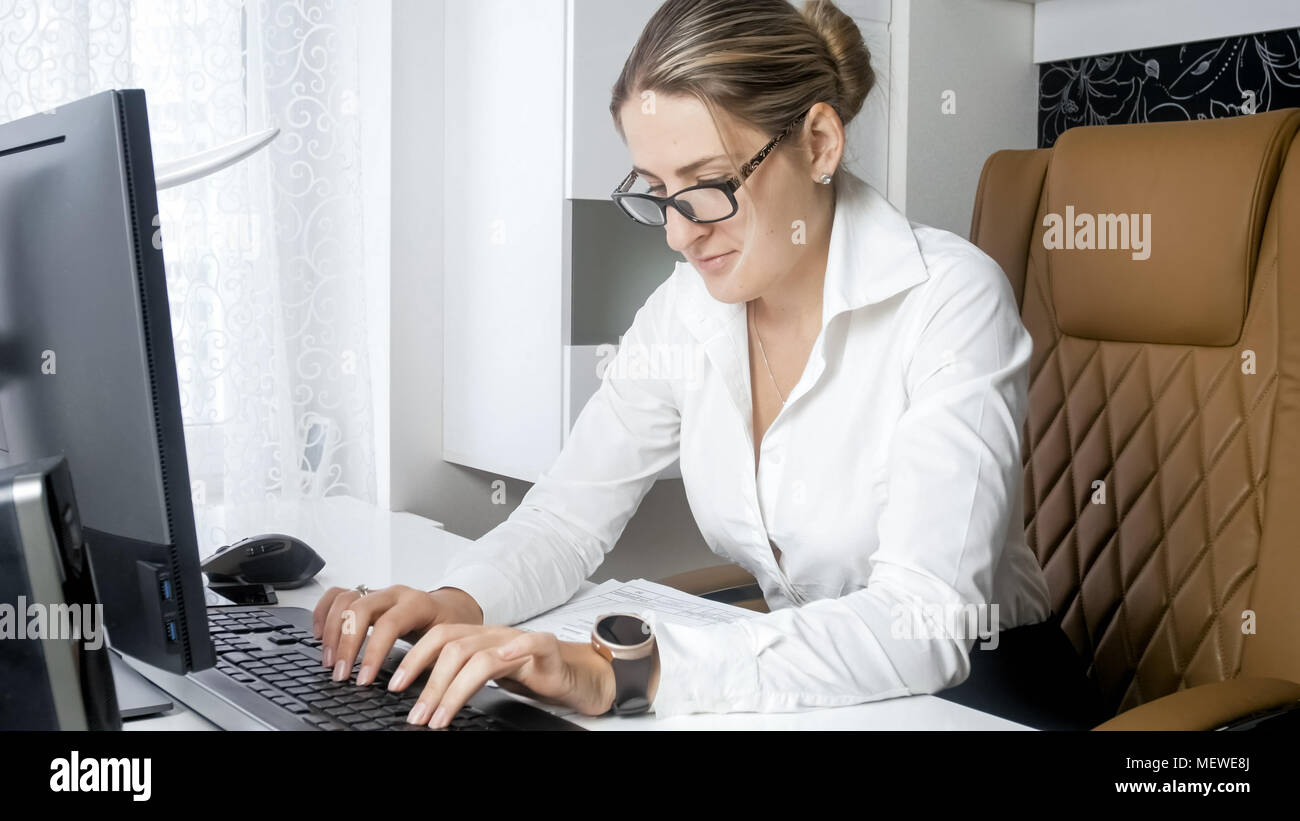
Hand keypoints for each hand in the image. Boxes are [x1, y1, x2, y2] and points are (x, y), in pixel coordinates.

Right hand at [311, 584, 483, 685]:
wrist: (453, 607)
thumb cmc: (449, 626)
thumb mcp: (446, 643)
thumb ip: (425, 660)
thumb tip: (403, 683)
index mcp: (418, 603)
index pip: (389, 624)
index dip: (373, 653)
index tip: (363, 679)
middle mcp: (395, 594)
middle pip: (360, 609)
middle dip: (346, 645)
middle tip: (340, 674)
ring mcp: (378, 592)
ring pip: (345, 600)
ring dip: (331, 632)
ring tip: (329, 661)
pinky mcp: (366, 595)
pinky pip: (337, 596)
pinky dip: (324, 613)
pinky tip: (319, 635)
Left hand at [385, 624, 615, 726]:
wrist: (576, 673)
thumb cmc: (531, 675)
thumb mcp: (487, 675)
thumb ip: (457, 678)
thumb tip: (421, 699)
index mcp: (478, 638)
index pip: (438, 638)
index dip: (414, 659)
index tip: (394, 687)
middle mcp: (495, 636)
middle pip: (453, 647)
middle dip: (428, 681)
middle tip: (416, 713)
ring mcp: (521, 641)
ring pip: (482, 656)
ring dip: (454, 689)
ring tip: (439, 718)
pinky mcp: (549, 651)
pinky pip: (534, 643)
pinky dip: (519, 647)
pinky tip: (505, 660)